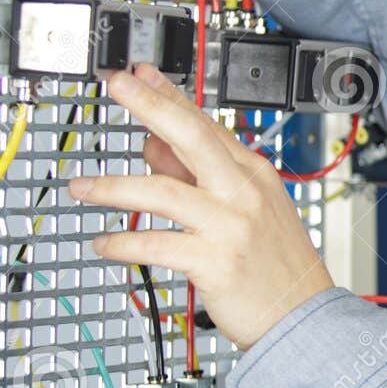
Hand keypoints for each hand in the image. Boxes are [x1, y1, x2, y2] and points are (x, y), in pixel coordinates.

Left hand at [68, 65, 334, 351]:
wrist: (304, 313)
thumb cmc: (275, 263)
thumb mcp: (243, 210)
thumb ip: (197, 177)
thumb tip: (153, 148)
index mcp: (252, 174)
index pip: (206, 124)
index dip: (170, 95)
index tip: (139, 74)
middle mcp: (243, 193)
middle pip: (193, 137)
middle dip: (151, 106)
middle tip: (116, 85)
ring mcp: (231, 225)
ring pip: (164, 192)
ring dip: (114, 187)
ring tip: (81, 187)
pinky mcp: (216, 261)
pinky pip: (159, 245)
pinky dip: (125, 243)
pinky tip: (105, 243)